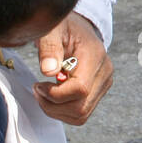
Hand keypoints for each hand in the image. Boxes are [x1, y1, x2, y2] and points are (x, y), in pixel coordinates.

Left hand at [33, 11, 112, 125]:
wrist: (76, 28)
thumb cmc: (62, 27)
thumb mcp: (51, 30)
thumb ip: (49, 48)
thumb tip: (48, 71)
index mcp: (95, 56)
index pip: (80, 89)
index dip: (55, 94)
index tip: (38, 84)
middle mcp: (104, 73)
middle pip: (80, 108)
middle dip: (52, 105)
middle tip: (37, 90)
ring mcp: (103, 85)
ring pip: (80, 115)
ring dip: (55, 110)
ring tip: (43, 92)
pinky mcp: (97, 92)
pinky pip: (80, 113)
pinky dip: (61, 111)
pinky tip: (51, 96)